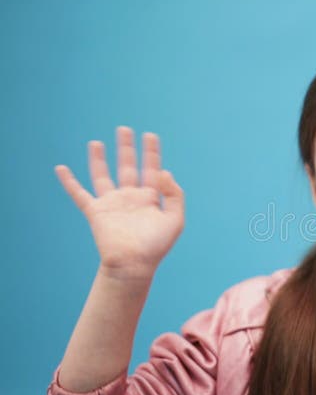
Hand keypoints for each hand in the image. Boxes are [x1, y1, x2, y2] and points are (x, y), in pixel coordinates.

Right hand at [55, 126, 184, 278]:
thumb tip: (164, 172)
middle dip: (126, 148)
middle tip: (125, 129)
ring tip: (97, 142)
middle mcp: (130, 198)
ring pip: (103, 176)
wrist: (133, 265)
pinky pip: (79, 194)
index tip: (151, 136)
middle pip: (127, 167)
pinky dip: (69, 182)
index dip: (151, 153)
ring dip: (99, 159)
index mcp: (150, 199)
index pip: (151, 170)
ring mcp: (112, 204)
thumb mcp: (175, 219)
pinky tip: (61, 168)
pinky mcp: (96, 212)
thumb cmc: (156, 246)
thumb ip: (174, 194)